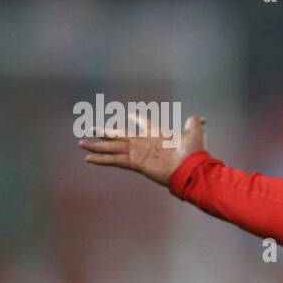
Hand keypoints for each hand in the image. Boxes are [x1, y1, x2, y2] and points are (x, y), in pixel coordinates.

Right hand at [78, 112, 206, 186]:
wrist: (192, 169)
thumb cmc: (194, 152)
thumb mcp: (195, 132)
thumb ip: (194, 124)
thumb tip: (200, 118)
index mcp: (156, 134)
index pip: (144, 124)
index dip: (138, 118)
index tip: (131, 114)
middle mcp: (144, 143)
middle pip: (120, 136)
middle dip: (105, 132)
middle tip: (90, 127)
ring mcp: (138, 153)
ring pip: (113, 147)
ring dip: (97, 145)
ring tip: (81, 143)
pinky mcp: (135, 163)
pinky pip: (115, 160)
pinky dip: (102, 159)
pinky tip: (88, 158)